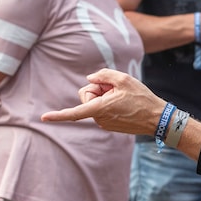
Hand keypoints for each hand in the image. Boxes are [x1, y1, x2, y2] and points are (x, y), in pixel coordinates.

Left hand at [41, 69, 164, 135]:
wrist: (157, 118)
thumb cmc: (141, 98)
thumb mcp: (123, 79)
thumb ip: (103, 75)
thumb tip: (90, 78)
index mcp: (99, 109)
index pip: (74, 112)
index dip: (58, 115)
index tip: (43, 118)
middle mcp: (99, 119)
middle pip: (86, 96)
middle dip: (96, 88)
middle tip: (114, 88)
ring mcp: (104, 123)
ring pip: (94, 102)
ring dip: (105, 95)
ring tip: (123, 96)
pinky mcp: (109, 124)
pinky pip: (102, 108)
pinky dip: (109, 102)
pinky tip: (124, 102)